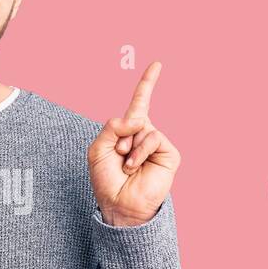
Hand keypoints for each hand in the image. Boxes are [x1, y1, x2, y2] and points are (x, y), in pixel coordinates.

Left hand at [88, 61, 180, 226]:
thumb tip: (139, 119)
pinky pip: (153, 138)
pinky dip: (139, 151)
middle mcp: (143, 135)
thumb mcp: (98, 148)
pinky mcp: (168, 153)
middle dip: (120, 134)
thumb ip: (112, 126)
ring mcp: (157, 144)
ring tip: (126, 165)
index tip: (157, 64)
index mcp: (127, 132)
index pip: (138, 103)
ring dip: (128, 147)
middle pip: (137, 112)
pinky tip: (135, 166)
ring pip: (142, 128)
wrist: (120, 204)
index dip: (147, 84)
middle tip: (117, 155)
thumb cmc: (107, 179)